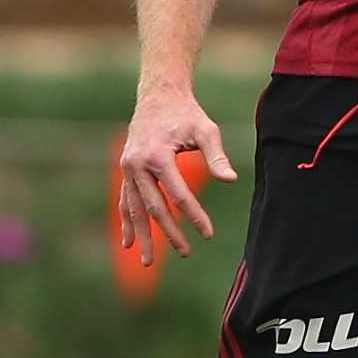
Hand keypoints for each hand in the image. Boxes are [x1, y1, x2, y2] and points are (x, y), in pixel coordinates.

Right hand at [117, 89, 237, 264]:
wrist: (158, 95)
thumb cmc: (186, 113)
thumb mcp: (205, 130)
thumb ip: (216, 155)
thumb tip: (231, 179)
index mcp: (157, 156)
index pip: (178, 195)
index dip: (195, 216)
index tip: (208, 234)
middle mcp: (137, 165)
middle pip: (155, 208)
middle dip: (170, 233)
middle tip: (186, 253)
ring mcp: (128, 169)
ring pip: (135, 209)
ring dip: (142, 236)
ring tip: (147, 262)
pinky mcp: (126, 170)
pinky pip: (126, 201)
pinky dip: (127, 221)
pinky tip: (129, 242)